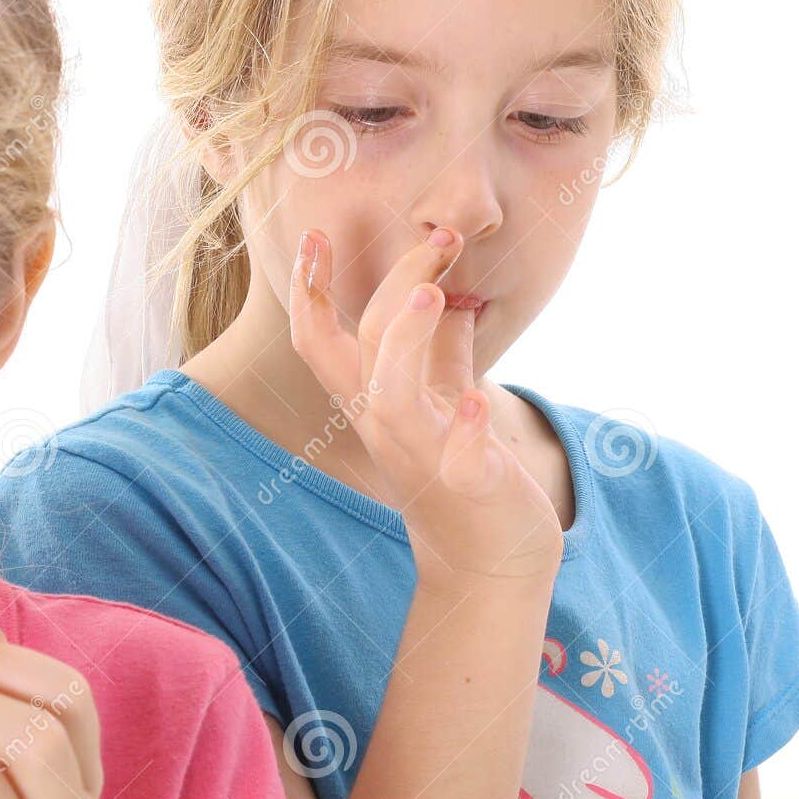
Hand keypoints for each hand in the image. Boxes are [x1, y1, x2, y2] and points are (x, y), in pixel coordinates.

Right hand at [289, 227, 563, 584]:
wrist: (489, 564)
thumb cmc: (463, 476)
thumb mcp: (443, 403)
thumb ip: (442, 351)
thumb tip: (449, 294)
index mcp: (374, 401)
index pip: (320, 340)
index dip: (308, 289)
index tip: (316, 234)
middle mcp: (386, 425)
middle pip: (365, 347)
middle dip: (394, 283)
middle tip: (439, 236)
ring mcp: (422, 456)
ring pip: (392, 393)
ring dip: (406, 340)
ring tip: (430, 292)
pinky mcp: (467, 487)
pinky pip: (458, 458)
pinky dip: (465, 429)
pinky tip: (476, 402)